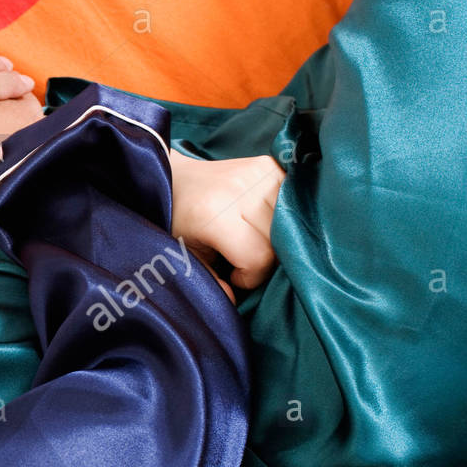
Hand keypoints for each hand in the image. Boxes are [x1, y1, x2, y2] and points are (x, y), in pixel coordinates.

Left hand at [169, 152, 283, 295]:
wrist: (175, 180)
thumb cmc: (178, 222)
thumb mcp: (186, 258)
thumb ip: (211, 282)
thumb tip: (233, 301)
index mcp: (215, 214)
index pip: (259, 257)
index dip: (250, 276)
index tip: (234, 276)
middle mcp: (239, 189)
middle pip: (278, 241)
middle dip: (264, 260)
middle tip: (242, 259)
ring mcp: (258, 173)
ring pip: (289, 222)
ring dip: (275, 239)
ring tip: (250, 239)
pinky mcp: (269, 165)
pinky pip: (292, 201)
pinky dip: (282, 217)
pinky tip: (263, 222)